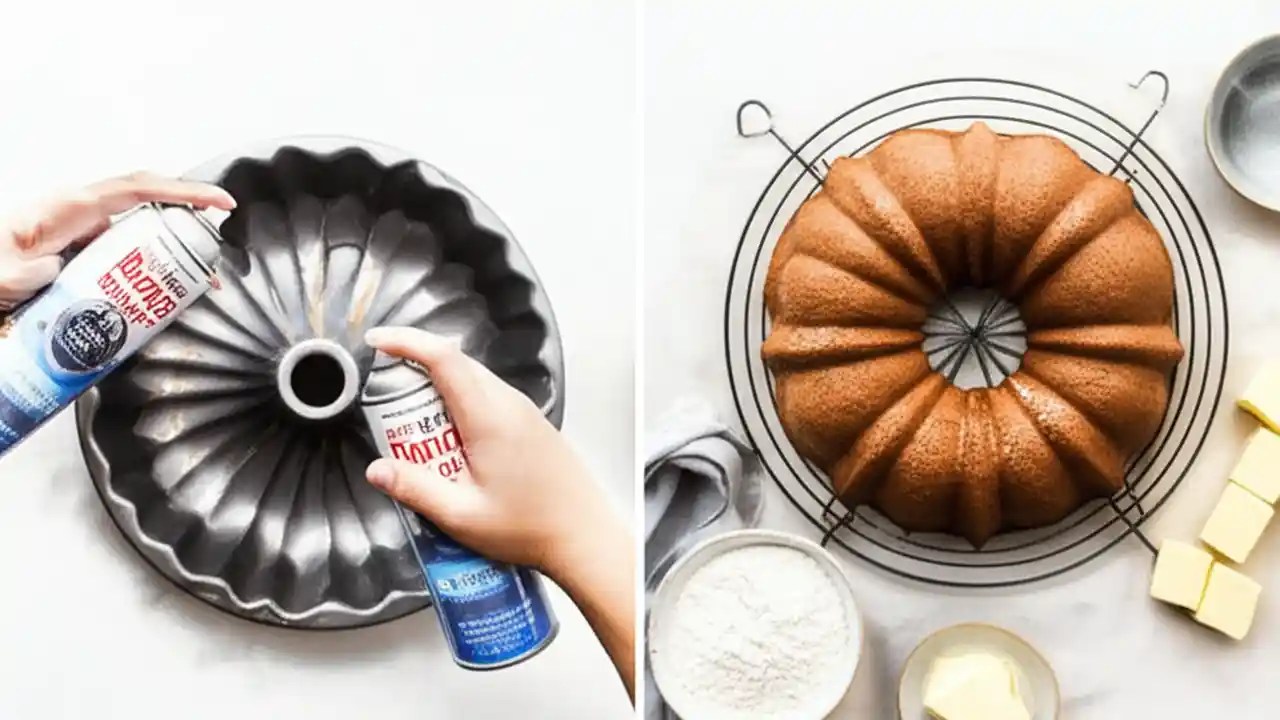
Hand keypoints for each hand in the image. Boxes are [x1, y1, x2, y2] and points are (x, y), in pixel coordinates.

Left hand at [0, 172, 235, 309]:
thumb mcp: (6, 272)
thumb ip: (32, 269)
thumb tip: (61, 268)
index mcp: (69, 207)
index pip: (138, 189)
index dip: (183, 192)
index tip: (219, 202)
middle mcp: (83, 216)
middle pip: (151, 211)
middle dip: (188, 228)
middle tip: (211, 258)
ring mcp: (86, 234)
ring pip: (142, 236)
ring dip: (170, 256)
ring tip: (192, 282)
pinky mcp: (86, 254)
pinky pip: (128, 257)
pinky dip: (150, 272)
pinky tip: (158, 295)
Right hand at [363, 326, 618, 575]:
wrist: (584, 535)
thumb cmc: (528, 528)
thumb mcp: (462, 515)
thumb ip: (416, 489)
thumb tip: (375, 469)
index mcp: (490, 417)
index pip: (444, 359)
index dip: (407, 342)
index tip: (376, 341)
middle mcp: (509, 404)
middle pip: (457, 363)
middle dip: (415, 365)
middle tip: (382, 391)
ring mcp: (524, 411)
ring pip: (474, 378)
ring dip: (438, 385)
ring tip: (409, 417)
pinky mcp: (531, 423)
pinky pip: (488, 395)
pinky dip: (459, 400)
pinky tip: (447, 434)